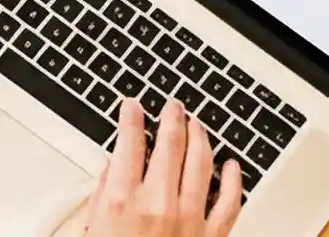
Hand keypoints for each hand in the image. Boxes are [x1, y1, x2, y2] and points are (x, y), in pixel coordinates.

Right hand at [85, 98, 242, 236]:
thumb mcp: (94, 228)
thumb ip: (103, 195)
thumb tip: (112, 169)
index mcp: (123, 199)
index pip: (129, 142)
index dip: (131, 117)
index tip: (132, 105)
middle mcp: (158, 204)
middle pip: (170, 145)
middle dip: (172, 118)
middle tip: (173, 106)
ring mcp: (188, 219)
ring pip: (202, 163)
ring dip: (201, 138)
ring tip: (198, 124)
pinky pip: (229, 202)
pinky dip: (234, 180)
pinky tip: (233, 166)